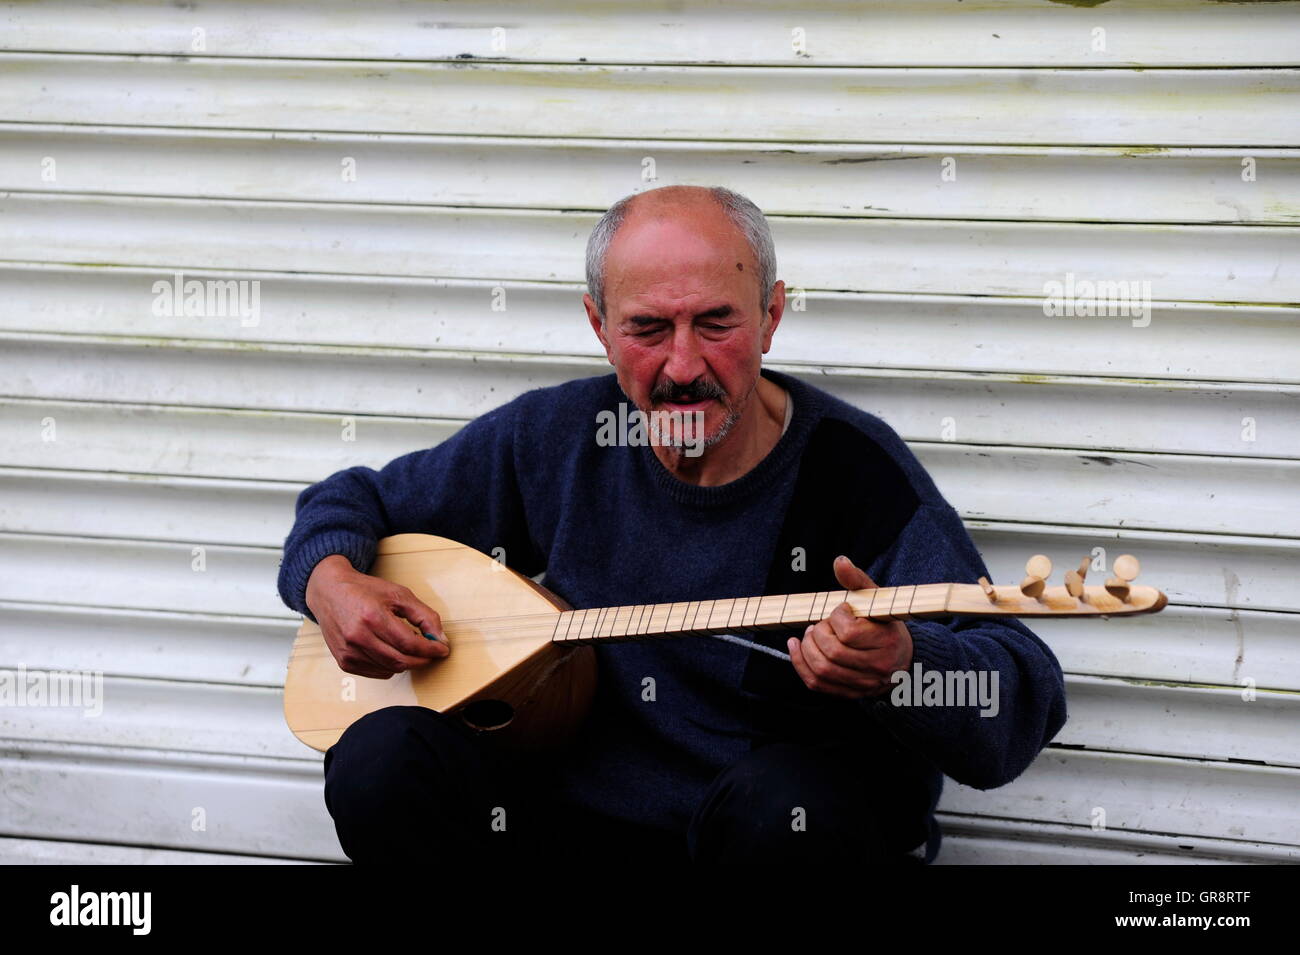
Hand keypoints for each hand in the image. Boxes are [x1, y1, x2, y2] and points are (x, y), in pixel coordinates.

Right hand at [305, 555, 448, 678]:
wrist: (329, 592)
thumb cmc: (364, 591)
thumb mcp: (398, 594)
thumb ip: (423, 615)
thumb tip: (440, 638)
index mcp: (372, 617)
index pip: (409, 643)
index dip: (430, 649)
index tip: (442, 649)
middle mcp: (358, 636)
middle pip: (401, 661)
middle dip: (422, 659)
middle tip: (432, 652)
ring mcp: (349, 652)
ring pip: (390, 669)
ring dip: (407, 662)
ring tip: (411, 647)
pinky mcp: (344, 661)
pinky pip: (377, 673)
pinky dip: (390, 666)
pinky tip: (392, 651)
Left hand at [786, 555, 912, 699]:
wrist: (902, 659)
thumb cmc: (884, 625)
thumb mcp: (876, 600)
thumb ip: (857, 580)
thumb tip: (839, 561)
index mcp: (887, 641)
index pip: (849, 633)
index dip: (836, 617)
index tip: (840, 610)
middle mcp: (878, 667)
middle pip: (833, 653)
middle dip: (818, 633)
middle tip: (820, 623)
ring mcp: (863, 684)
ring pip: (822, 670)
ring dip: (807, 648)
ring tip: (810, 634)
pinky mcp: (849, 693)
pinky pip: (816, 684)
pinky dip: (799, 664)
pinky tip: (795, 646)